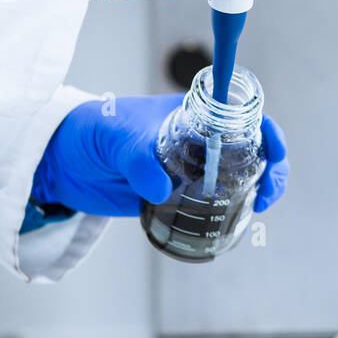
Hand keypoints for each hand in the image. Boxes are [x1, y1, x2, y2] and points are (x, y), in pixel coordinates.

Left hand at [33, 95, 290, 216]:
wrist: (63, 162)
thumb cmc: (92, 131)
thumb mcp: (117, 137)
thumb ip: (138, 160)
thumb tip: (161, 189)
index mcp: (191, 114)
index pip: (242, 115)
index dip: (267, 129)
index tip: (274, 150)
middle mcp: (199, 140)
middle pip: (251, 148)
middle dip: (272, 167)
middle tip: (268, 192)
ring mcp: (190, 170)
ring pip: (237, 178)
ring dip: (255, 191)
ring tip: (256, 209)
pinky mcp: (176, 197)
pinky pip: (211, 205)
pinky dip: (228, 213)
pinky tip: (233, 223)